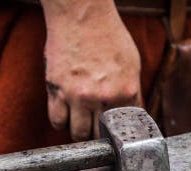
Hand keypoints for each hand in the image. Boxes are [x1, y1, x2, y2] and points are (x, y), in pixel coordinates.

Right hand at [42, 0, 141, 140]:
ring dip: (80, 132)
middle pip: (100, 135)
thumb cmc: (108, 35)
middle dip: (99, 135)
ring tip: (81, 122)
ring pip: (78, 133)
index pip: (125, 128)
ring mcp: (77, 95)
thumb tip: (133, 117)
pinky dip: (62, 122)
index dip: (120, 133)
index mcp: (125, 91)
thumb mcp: (131, 64)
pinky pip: (57, 121)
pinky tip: (66, 114)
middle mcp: (102, 97)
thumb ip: (132, 93)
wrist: (82, 15)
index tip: (115, 135)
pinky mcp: (57, 90)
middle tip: (97, 128)